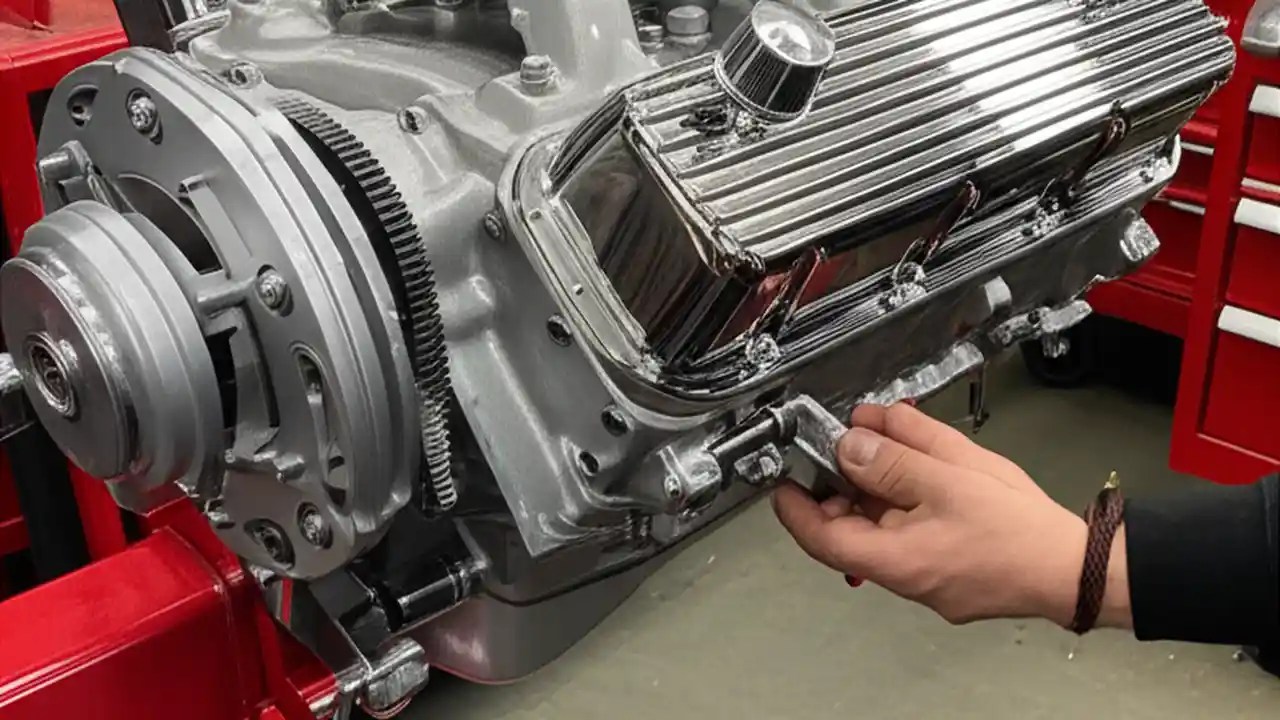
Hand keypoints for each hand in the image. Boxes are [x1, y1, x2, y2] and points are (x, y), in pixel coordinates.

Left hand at [772, 403, 1128, 627]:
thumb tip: (852, 442)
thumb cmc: (1021, 532)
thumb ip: (895, 456)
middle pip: (853, 530)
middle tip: (852, 445)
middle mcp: (907, 577)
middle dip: (846, 484)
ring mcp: (931, 579)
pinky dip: (911, 502)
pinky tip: (927, 471)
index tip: (785, 481)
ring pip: (886, 527)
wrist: (1082, 569)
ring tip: (895, 444)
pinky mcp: (953, 572)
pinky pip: (916, 533)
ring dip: (882, 487)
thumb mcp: (950, 476)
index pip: (821, 539)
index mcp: (897, 560)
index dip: (797, 508)